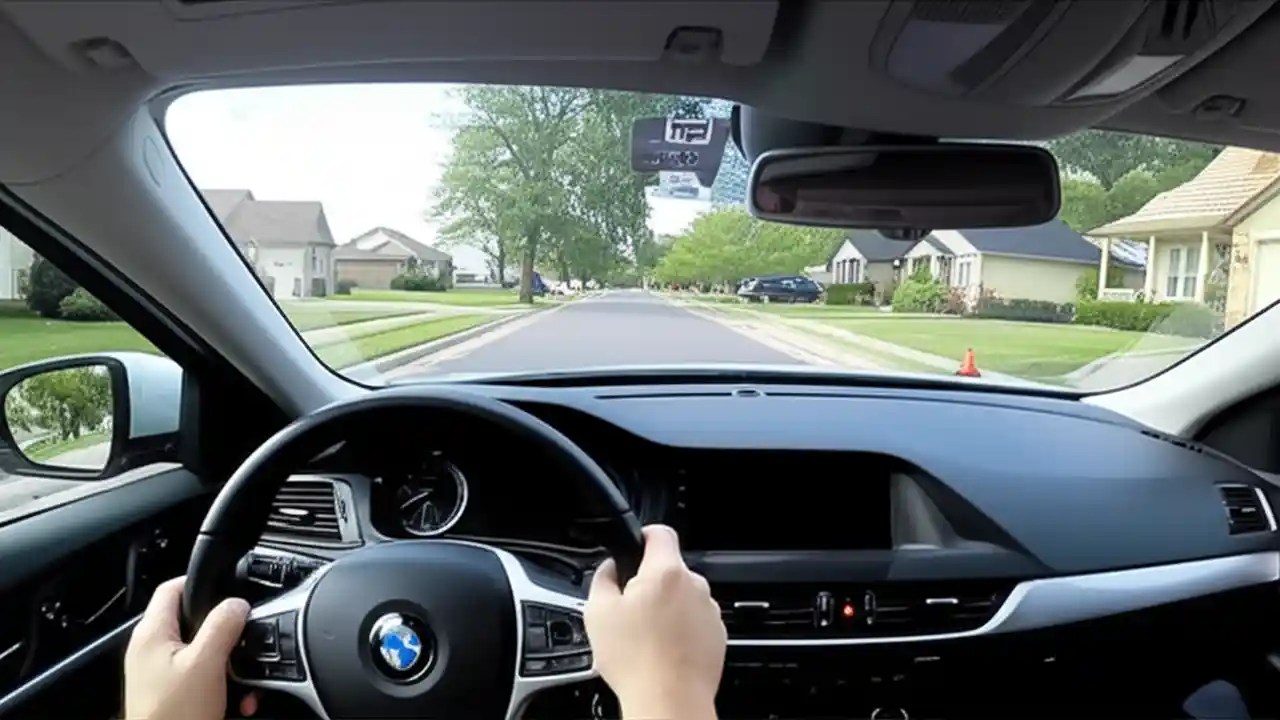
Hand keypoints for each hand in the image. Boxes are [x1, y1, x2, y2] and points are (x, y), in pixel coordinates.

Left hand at [124, 577, 257, 719]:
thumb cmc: (174, 715)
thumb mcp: (206, 663)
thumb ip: (223, 626)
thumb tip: (237, 602)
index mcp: (152, 634)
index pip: (172, 588)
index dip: (201, 583)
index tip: (229, 588)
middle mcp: (151, 650)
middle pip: (193, 621)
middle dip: (225, 633)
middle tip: (242, 642)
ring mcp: (159, 673)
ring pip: (202, 651)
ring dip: (228, 664)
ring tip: (242, 681)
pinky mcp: (170, 694)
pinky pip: (201, 676)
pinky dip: (222, 684)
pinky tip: (236, 700)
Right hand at [586, 525, 724, 719]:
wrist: (669, 701)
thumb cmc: (636, 661)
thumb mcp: (598, 613)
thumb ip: (603, 579)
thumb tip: (608, 569)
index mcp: (665, 573)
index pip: (660, 532)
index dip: (644, 537)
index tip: (634, 548)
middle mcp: (694, 586)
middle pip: (670, 569)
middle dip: (650, 583)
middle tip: (629, 610)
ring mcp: (709, 611)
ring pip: (683, 597)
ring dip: (667, 608)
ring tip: (646, 638)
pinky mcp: (717, 635)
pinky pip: (695, 621)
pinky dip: (681, 629)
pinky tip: (663, 650)